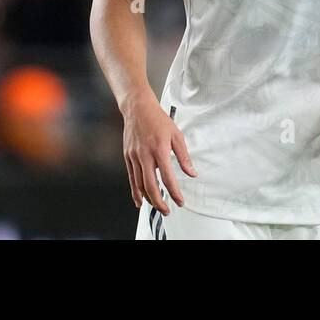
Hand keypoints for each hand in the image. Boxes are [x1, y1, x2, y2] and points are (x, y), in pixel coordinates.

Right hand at [122, 95, 196, 214]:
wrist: (138, 108)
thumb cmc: (158, 120)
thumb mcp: (177, 135)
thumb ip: (184, 156)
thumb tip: (192, 173)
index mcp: (159, 150)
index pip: (167, 177)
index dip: (174, 192)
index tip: (180, 201)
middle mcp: (145, 155)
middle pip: (150, 186)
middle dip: (159, 202)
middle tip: (167, 210)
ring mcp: (134, 157)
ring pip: (139, 184)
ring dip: (149, 199)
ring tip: (158, 206)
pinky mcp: (127, 157)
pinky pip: (131, 178)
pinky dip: (135, 192)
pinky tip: (139, 201)